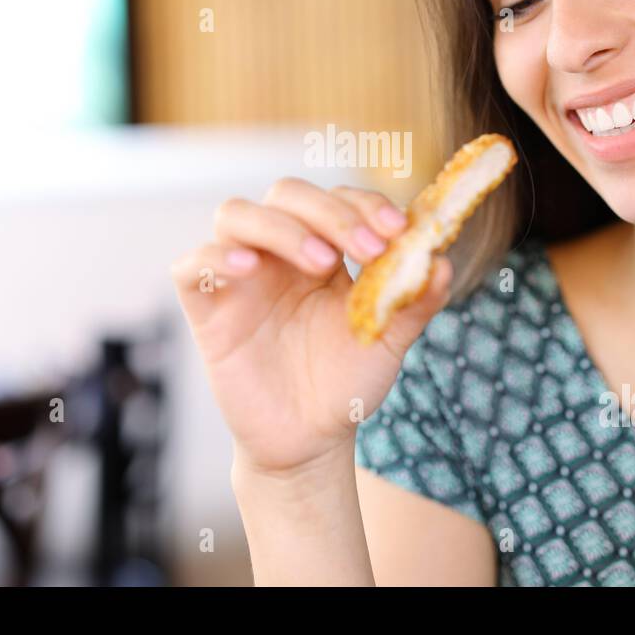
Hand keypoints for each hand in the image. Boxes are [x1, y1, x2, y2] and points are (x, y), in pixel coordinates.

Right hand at [170, 178, 451, 476]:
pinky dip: (215, 257)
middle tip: (366, 248)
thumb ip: (414, 302)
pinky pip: (191, 265)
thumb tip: (442, 263)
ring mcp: (240, 277)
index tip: (398, 230)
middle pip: (287, 194)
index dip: (365, 205)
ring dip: (280, 227)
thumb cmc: (346, 383)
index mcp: (324, 249)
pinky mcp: (206, 308)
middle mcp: (278, 253)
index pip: (337, 199)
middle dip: (330, 211)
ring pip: (235, 214)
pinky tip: (248, 269)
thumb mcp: (389, 342)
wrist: (310, 440)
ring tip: (320, 263)